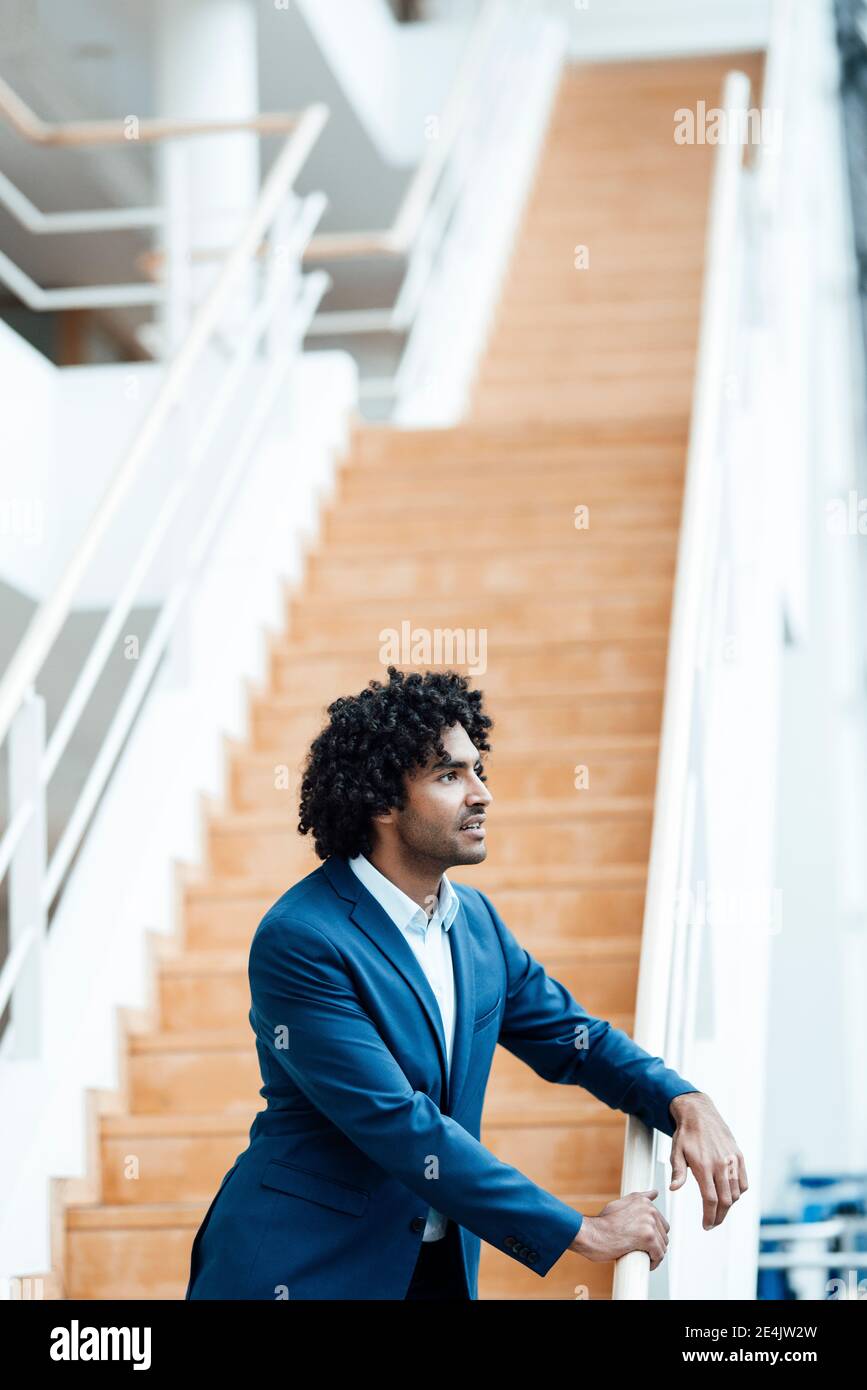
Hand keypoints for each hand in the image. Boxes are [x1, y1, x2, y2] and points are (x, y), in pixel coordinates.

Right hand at [569, 1190, 669, 1269]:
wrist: (591, 1234)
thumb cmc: (602, 1223)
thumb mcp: (620, 1204)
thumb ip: (639, 1198)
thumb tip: (655, 1193)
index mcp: (643, 1201)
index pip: (660, 1222)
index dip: (653, 1235)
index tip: (642, 1241)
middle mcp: (649, 1209)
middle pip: (664, 1234)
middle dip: (655, 1245)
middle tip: (641, 1251)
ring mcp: (649, 1223)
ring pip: (663, 1246)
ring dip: (655, 1254)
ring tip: (642, 1257)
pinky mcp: (648, 1238)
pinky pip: (659, 1255)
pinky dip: (654, 1262)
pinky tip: (646, 1263)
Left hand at [669, 1091, 747, 1229]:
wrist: (699, 1112)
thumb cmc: (686, 1133)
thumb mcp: (676, 1152)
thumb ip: (678, 1172)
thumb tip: (673, 1189)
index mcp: (704, 1166)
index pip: (711, 1200)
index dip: (709, 1216)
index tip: (706, 1225)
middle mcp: (721, 1164)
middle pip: (725, 1201)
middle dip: (719, 1217)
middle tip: (713, 1224)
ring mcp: (733, 1161)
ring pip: (736, 1193)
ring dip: (729, 1206)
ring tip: (719, 1211)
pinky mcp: (739, 1156)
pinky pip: (743, 1182)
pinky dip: (739, 1193)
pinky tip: (730, 1196)